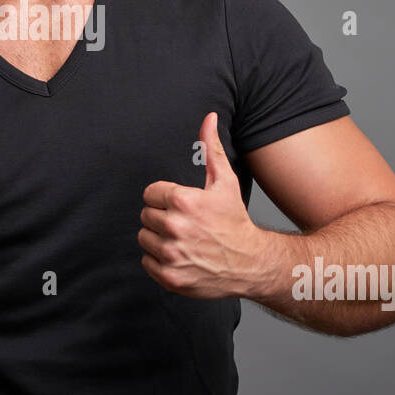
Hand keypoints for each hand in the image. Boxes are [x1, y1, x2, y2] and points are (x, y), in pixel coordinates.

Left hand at [138, 111, 267, 299]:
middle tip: (183, 222)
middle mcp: (175, 228)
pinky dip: (159, 260)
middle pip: (145, 215)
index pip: (150, 194)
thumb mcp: (225, 182)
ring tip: (182, 239)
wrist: (251, 263)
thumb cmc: (235, 220)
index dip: (165, 198)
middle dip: (162, 217)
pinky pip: (146, 261)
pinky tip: (180, 255)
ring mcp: (172, 254)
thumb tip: (209, 117)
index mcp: (183, 201)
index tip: (181, 205)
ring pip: (144, 238)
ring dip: (158, 238)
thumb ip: (211, 148)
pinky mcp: (169, 276)